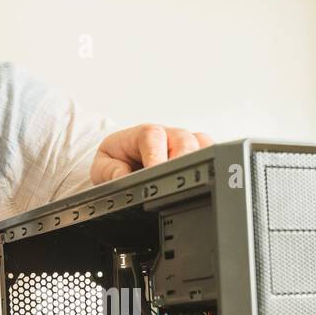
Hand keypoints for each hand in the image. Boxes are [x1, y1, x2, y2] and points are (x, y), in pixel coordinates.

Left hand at [90, 124, 213, 183]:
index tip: (155, 171)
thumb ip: (111, 173)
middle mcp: (168, 134)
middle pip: (184, 139)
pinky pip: (210, 152)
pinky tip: (207, 177)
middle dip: (183, 159)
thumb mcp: (103, 168)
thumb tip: (123, 178)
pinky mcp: (196, 152)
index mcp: (143, 134)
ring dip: (201, 159)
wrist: (123, 159)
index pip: (153, 137)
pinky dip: (211, 163)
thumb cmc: (117, 160)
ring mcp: (184, 142)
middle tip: (180, 180)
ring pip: (201, 143)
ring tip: (197, 178)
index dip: (156, 155)